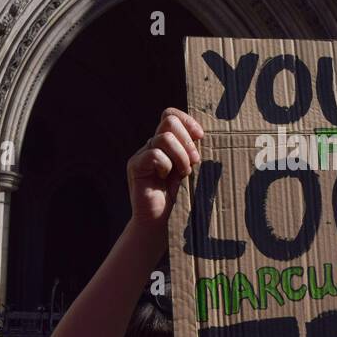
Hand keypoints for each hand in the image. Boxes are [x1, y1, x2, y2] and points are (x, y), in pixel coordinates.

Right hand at [127, 108, 203, 229]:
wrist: (160, 220)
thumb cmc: (178, 196)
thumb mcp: (189, 168)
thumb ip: (191, 150)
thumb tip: (200, 134)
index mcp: (164, 142)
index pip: (171, 115)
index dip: (188, 121)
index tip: (201, 137)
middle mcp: (151, 144)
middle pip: (168, 121)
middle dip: (187, 140)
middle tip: (194, 161)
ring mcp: (141, 154)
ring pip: (164, 137)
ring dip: (180, 156)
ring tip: (183, 173)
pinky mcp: (135, 166)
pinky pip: (154, 154)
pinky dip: (166, 165)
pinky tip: (166, 178)